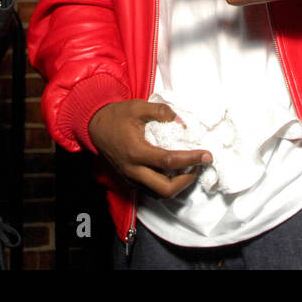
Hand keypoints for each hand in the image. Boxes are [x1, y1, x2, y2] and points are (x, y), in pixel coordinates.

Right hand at [88, 100, 211, 197]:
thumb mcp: (138, 107)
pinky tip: (175, 172)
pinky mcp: (130, 180)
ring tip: (189, 169)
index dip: (191, 159)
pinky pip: (151, 191)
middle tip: (198, 165)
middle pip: (165, 189)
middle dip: (187, 180)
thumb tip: (182, 121)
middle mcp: (133, 170)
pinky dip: (167, 185)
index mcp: (136, 152)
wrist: (95, 126)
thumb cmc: (116, 116)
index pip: (169, 161)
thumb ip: (161, 112)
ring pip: (159, 194)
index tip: (206, 155)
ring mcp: (131, 178)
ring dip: (178, 186)